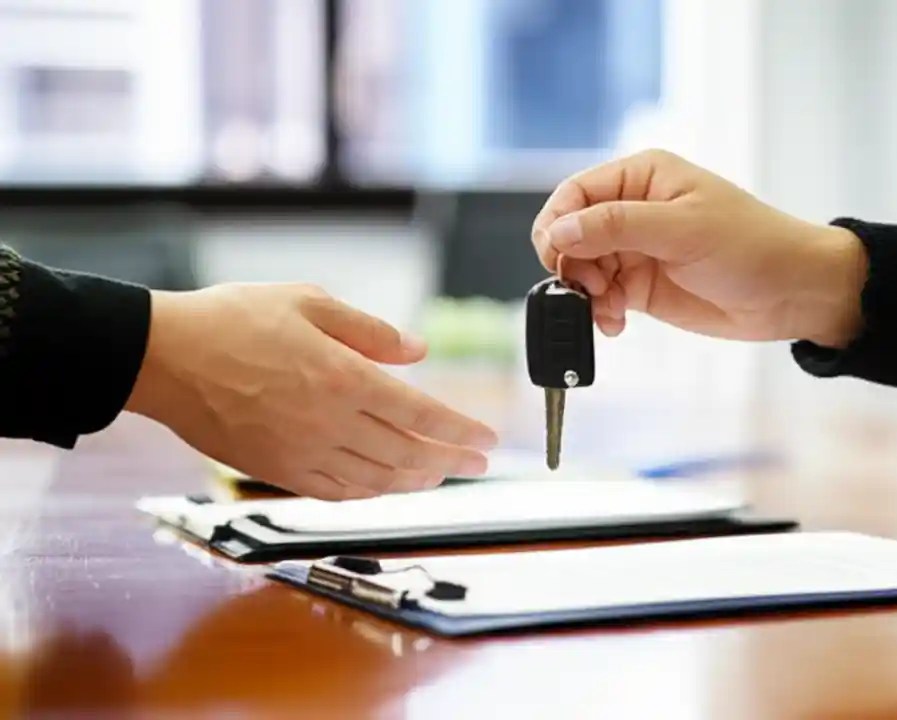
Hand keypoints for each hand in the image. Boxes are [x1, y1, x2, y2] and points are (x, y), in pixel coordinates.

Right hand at [125, 283, 496, 499]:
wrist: (165, 357)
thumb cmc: (232, 321)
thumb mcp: (308, 301)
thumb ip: (369, 330)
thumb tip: (418, 350)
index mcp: (343, 377)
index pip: (421, 414)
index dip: (460, 431)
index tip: (487, 440)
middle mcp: (329, 422)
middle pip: (407, 453)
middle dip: (451, 461)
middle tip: (478, 464)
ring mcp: (302, 452)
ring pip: (376, 480)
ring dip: (416, 481)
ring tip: (439, 475)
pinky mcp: (276, 471)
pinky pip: (335, 492)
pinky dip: (370, 493)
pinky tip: (384, 486)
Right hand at [531, 149, 867, 346]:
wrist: (792, 293)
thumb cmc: (753, 246)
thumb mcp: (683, 229)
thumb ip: (617, 227)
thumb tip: (560, 230)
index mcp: (642, 177)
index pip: (575, 194)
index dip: (558, 224)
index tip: (559, 257)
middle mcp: (633, 210)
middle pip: (572, 234)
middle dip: (572, 264)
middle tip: (591, 288)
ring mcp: (637, 250)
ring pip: (582, 269)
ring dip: (585, 294)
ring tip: (609, 311)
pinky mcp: (642, 287)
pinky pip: (602, 297)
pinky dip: (600, 312)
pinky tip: (615, 323)